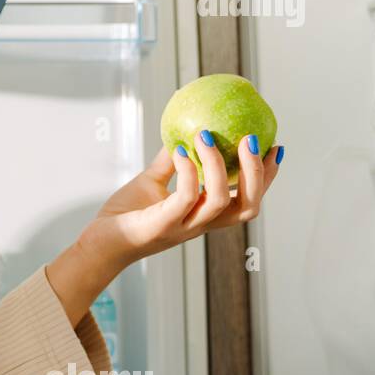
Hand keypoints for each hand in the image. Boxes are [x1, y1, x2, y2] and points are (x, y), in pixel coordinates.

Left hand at [79, 129, 282, 270]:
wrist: (99, 243)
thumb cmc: (126, 215)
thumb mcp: (151, 182)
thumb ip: (171, 163)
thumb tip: (183, 132)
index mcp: (203, 215)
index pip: (246, 200)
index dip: (266, 178)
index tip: (275, 148)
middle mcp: (200, 224)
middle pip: (246, 206)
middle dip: (258, 174)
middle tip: (254, 140)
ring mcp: (183, 227)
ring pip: (220, 201)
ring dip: (219, 166)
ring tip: (209, 135)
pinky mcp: (162, 225)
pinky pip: (185, 198)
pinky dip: (188, 172)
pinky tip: (181, 151)